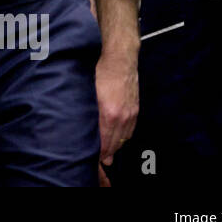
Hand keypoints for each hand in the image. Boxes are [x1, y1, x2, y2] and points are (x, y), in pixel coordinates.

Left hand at [95, 54, 137, 186]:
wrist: (120, 60)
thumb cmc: (101, 73)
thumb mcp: (90, 93)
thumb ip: (90, 112)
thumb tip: (85, 127)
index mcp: (109, 114)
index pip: (105, 141)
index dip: (101, 152)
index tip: (95, 159)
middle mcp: (122, 117)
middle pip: (116, 143)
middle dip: (109, 153)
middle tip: (103, 161)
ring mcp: (131, 114)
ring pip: (125, 137)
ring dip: (117, 146)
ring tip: (110, 152)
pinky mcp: (135, 109)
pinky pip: (131, 129)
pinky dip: (125, 136)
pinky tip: (120, 138)